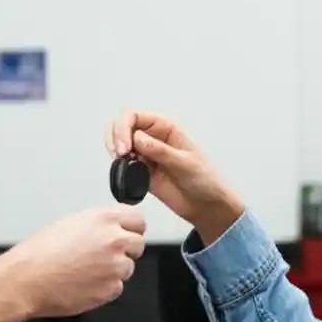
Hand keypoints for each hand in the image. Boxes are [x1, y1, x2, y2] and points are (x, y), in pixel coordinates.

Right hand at [4, 206, 145, 318]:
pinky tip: (83, 283)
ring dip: (113, 271)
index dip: (130, 229)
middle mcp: (113, 240)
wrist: (26, 279)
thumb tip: (112, 229)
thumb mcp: (71, 224)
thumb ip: (98, 225)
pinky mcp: (110, 288)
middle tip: (104, 256)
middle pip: (138, 244)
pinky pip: (116, 288)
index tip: (126, 234)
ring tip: (85, 270)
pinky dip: (103, 288)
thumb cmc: (40, 253)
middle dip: (125, 250)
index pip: (138, 220)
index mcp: (103, 219)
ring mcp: (114, 265)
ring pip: (128, 268)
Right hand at [105, 110, 244, 240]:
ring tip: (123, 163)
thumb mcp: (184, 163)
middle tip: (120, 155)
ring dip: (115, 151)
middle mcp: (153, 138)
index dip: (123, 127)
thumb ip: (160, 151)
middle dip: (115, 138)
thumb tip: (137, 138)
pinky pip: (123, 164)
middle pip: (122, 126)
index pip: (133, 116)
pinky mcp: (141, 171)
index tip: (125, 147)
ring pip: (119, 144)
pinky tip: (128, 174)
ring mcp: (146, 154)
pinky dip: (119, 167)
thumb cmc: (205, 180)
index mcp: (166, 128)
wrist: (206, 205)